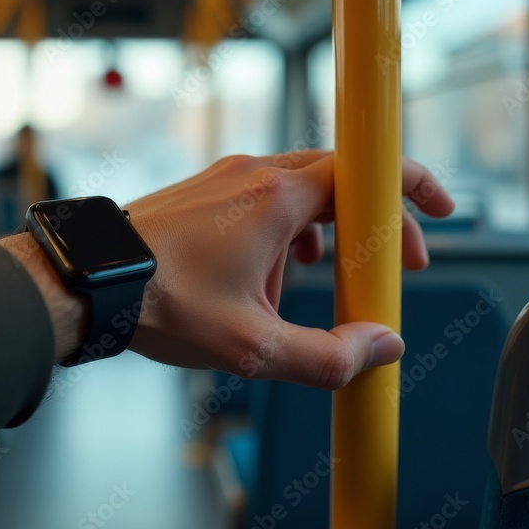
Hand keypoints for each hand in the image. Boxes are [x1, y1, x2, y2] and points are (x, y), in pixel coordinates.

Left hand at [125, 151, 453, 389]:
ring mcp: (226, 178)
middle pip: (341, 182)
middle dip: (375, 225)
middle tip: (392, 267)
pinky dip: (285, 231)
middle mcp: (255, 173)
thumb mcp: (252, 347)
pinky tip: (269, 275)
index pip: (368, 171)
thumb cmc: (161, 303)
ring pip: (301, 191)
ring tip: (320, 282)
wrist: (88, 280)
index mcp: (278, 197)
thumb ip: (328, 356)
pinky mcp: (204, 192)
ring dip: (326, 233)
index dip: (413, 186)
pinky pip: (264, 199)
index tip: (439, 209)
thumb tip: (383, 348)